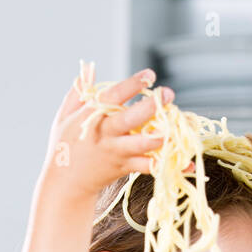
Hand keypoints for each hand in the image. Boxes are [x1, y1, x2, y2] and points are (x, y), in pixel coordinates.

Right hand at [38, 66, 174, 204]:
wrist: (66, 183)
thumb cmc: (65, 145)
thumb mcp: (65, 116)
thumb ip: (78, 92)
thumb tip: (88, 69)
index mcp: (91, 117)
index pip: (112, 97)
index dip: (131, 85)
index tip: (150, 75)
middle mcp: (106, 135)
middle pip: (129, 119)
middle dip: (149, 107)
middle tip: (168, 95)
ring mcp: (116, 152)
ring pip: (140, 145)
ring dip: (159, 138)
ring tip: (176, 130)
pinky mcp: (124, 168)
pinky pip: (148, 167)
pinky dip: (167, 166)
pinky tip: (186, 166)